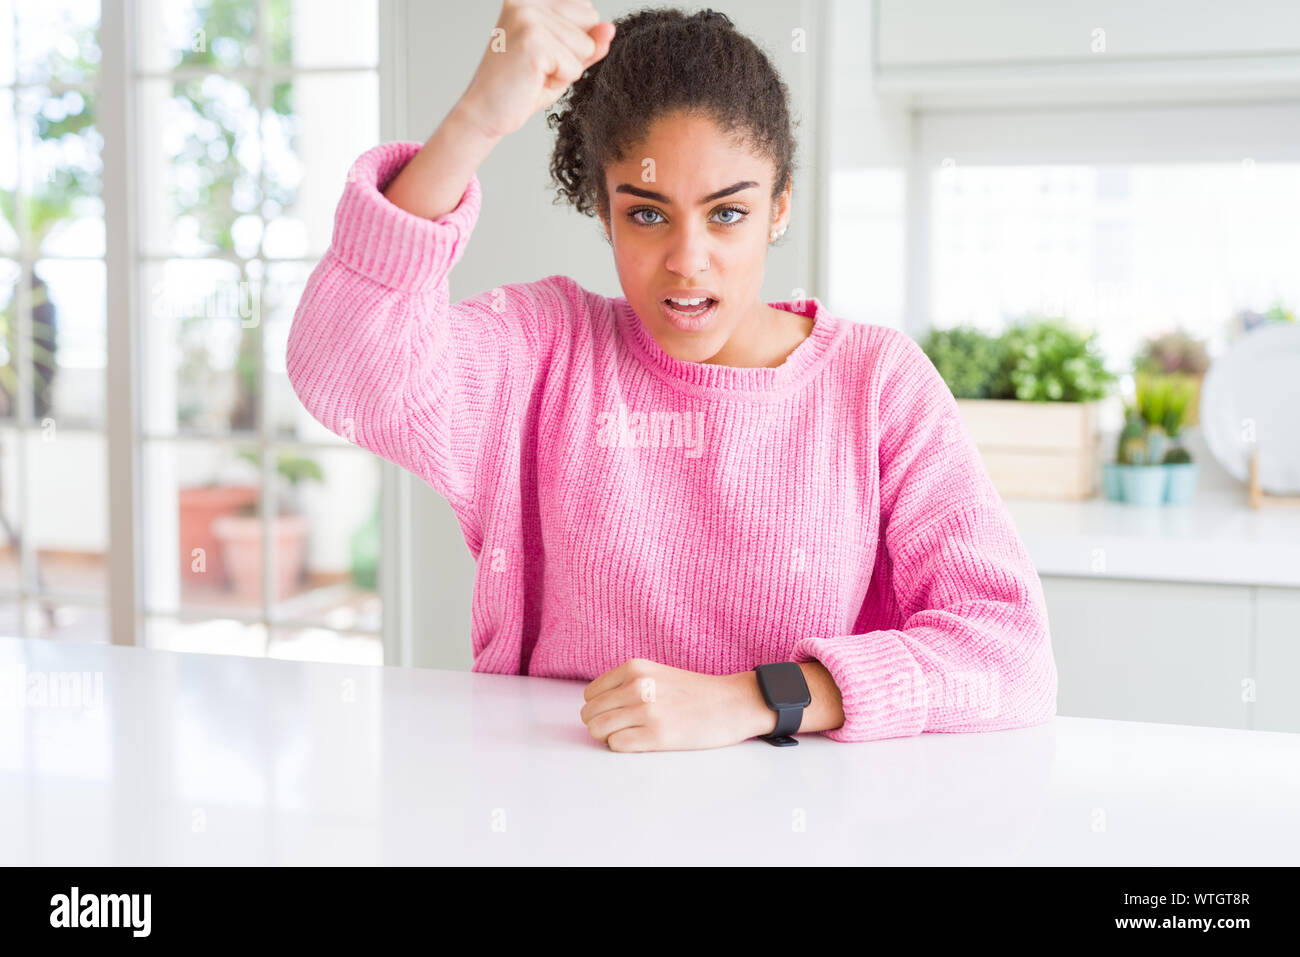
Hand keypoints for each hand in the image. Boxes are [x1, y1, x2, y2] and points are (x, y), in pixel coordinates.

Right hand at [457, 0, 615, 139]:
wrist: (486, 113)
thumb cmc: (521, 86)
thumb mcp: (563, 59)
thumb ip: (589, 42)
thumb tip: (610, 28)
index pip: (586, 8)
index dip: (576, 38)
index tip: (543, 52)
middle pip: (591, 19)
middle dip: (575, 51)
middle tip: (540, 65)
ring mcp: (529, 16)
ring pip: (586, 45)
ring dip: (567, 68)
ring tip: (535, 73)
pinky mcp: (533, 40)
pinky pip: (575, 65)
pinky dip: (560, 80)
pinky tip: (533, 80)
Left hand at [580, 658, 774, 751]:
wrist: (732, 703)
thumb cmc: (694, 692)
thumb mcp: (655, 673)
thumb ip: (626, 685)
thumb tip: (595, 708)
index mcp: (634, 668)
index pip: (590, 695)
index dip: (600, 708)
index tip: (617, 714)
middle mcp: (636, 686)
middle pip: (590, 714)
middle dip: (601, 724)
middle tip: (623, 728)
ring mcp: (646, 711)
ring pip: (598, 730)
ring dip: (610, 737)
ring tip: (632, 735)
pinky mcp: (657, 736)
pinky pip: (616, 745)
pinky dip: (624, 746)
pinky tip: (643, 742)